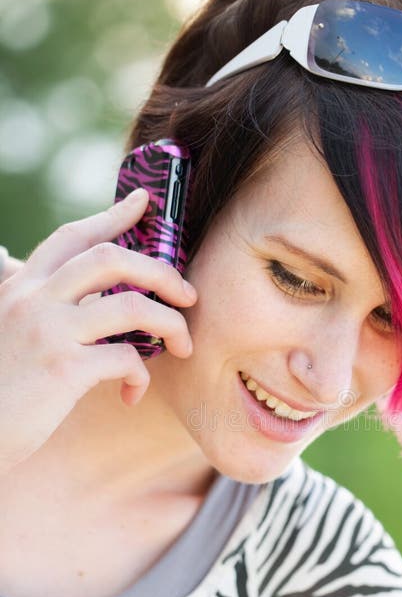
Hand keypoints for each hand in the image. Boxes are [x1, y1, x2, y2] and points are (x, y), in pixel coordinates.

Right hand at [0, 188, 196, 474]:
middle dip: (163, 272)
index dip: (113, 216)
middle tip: (189, 295)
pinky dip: (141, 377)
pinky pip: (127, 358)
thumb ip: (45, 307)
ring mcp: (49, 332)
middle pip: (113, 258)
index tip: (144, 201)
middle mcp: (34, 299)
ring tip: (182, 346)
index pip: (73, 236)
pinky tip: (131, 394)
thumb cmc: (1, 388)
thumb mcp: (13, 332)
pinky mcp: (63, 370)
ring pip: (134, 306)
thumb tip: (87, 297)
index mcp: (23, 286)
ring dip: (171, 324)